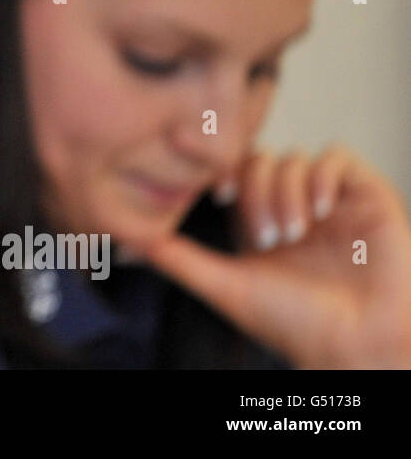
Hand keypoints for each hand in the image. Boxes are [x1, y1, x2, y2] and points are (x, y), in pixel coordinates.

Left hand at [133, 144, 410, 368]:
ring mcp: (327, 199)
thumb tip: (133, 240)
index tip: (214, 190)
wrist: (358, 341)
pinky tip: (320, 210)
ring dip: (287, 193)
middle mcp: (291, 206)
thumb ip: (180, 259)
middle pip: (258, 162)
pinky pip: (337, 157)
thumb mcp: (226, 286)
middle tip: (266, 237)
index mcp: (257, 222)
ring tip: (295, 234)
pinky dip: (322, 177)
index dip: (220, 172)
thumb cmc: (296, 324)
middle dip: (255, 193)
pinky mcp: (365, 194)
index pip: (232, 174)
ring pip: (293, 159)